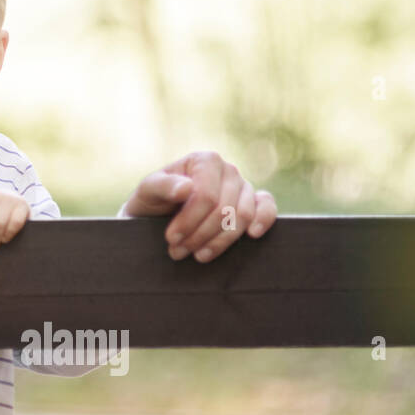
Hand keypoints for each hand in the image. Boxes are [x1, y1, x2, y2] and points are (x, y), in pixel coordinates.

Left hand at [122, 150, 276, 261]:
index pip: (206, 196)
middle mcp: (228, 170)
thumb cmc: (153, 199)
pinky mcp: (253, 201)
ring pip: (242, 217)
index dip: (189, 220)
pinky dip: (263, 220)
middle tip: (177, 251)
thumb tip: (186, 188)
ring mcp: (243, 185)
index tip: (171, 238)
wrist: (158, 213)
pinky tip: (251, 235)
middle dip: (200, 235)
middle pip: (224, 210)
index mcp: (205, 160)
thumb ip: (163, 186)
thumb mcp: (148, 191)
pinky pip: (267, 208)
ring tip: (197, 254)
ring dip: (219, 241)